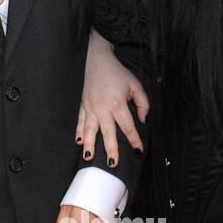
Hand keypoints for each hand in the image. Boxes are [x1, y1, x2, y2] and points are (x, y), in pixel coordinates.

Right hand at [76, 35, 148, 166]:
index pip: (127, 126)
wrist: (95, 59)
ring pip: (89, 130)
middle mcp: (102, 108)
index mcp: (117, 103)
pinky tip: (78, 142)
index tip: (138, 150)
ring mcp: (90, 108)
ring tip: (89, 158)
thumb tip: (143, 120)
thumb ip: (142, 103)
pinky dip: (78, 132)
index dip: (134, 139)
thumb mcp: (135, 84)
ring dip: (89, 145)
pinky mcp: (82, 105)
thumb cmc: (116, 72)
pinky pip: (79, 121)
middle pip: (107, 133)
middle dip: (111, 149)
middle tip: (113, 163)